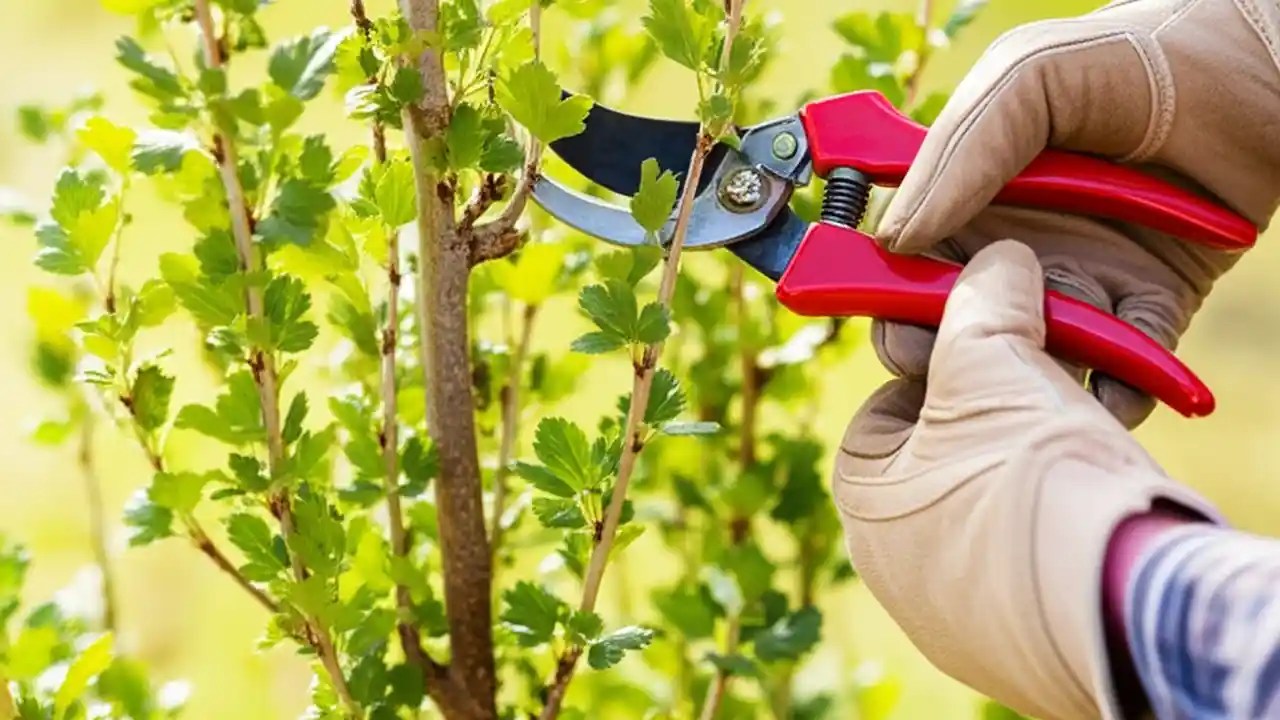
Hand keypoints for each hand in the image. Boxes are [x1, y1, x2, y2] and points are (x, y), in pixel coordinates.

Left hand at [832, 240, 1224, 719]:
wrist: (1118, 598)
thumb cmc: (1028, 476)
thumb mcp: (990, 360)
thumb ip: (982, 299)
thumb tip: (996, 260)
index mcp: (863, 502)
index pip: (891, 401)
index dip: (943, 357)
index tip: (990, 340)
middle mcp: (897, 564)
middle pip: (947, 448)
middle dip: (996, 406)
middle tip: (1045, 379)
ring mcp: (956, 606)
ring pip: (994, 496)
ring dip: (1037, 453)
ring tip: (1079, 429)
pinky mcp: (1022, 631)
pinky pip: (1036, 544)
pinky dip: (1064, 507)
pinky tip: (1097, 485)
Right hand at [873, 0, 1279, 427]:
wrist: (1258, 70)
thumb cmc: (1134, 56)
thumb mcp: (1026, 75)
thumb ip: (958, 149)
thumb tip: (895, 238)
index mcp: (969, 194)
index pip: (907, 260)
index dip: (890, 295)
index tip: (892, 323)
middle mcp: (1016, 244)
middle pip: (960, 323)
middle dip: (953, 359)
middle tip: (961, 374)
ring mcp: (1081, 279)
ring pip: (1036, 357)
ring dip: (1032, 386)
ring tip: (1039, 397)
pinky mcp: (1149, 308)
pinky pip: (1125, 369)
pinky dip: (1116, 395)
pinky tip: (1108, 400)